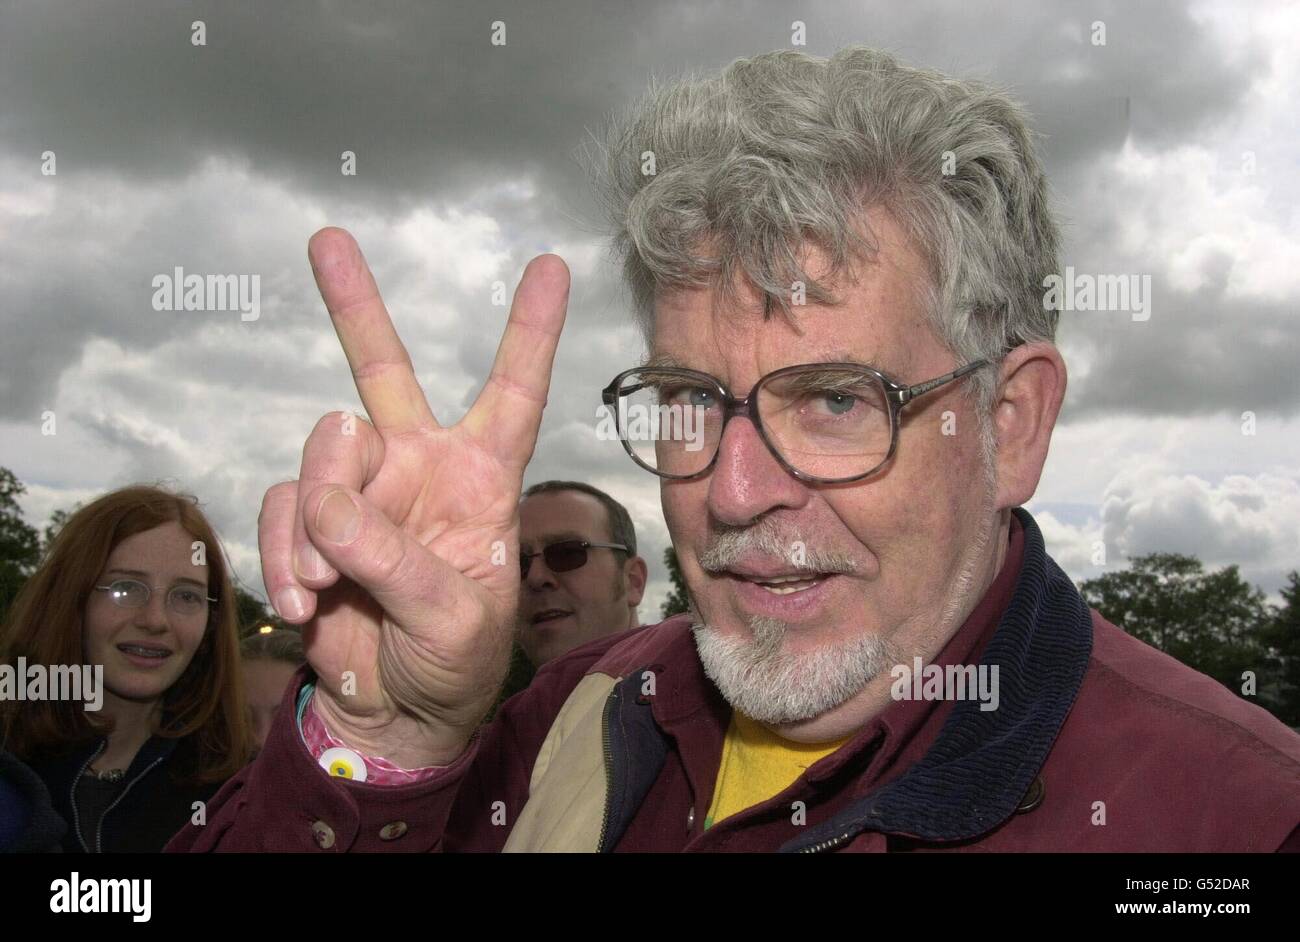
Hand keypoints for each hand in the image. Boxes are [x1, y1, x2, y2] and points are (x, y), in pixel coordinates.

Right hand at [258, 227, 568, 766]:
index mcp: (483, 477)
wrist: (398, 711)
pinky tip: (306, 602)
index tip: (551, 265)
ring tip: (328, 585)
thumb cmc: (456, 660)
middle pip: (385, 370)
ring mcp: (361, 489)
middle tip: (328, 239)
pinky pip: (281, 506)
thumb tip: (326, 505)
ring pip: (324, 449)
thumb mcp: (454, 619)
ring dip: (318, 522)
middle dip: (356, 304)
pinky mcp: (308, 520)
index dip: (531, 332)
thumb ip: (395, 561)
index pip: (515, 393)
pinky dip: (285, 555)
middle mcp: (421, 465)